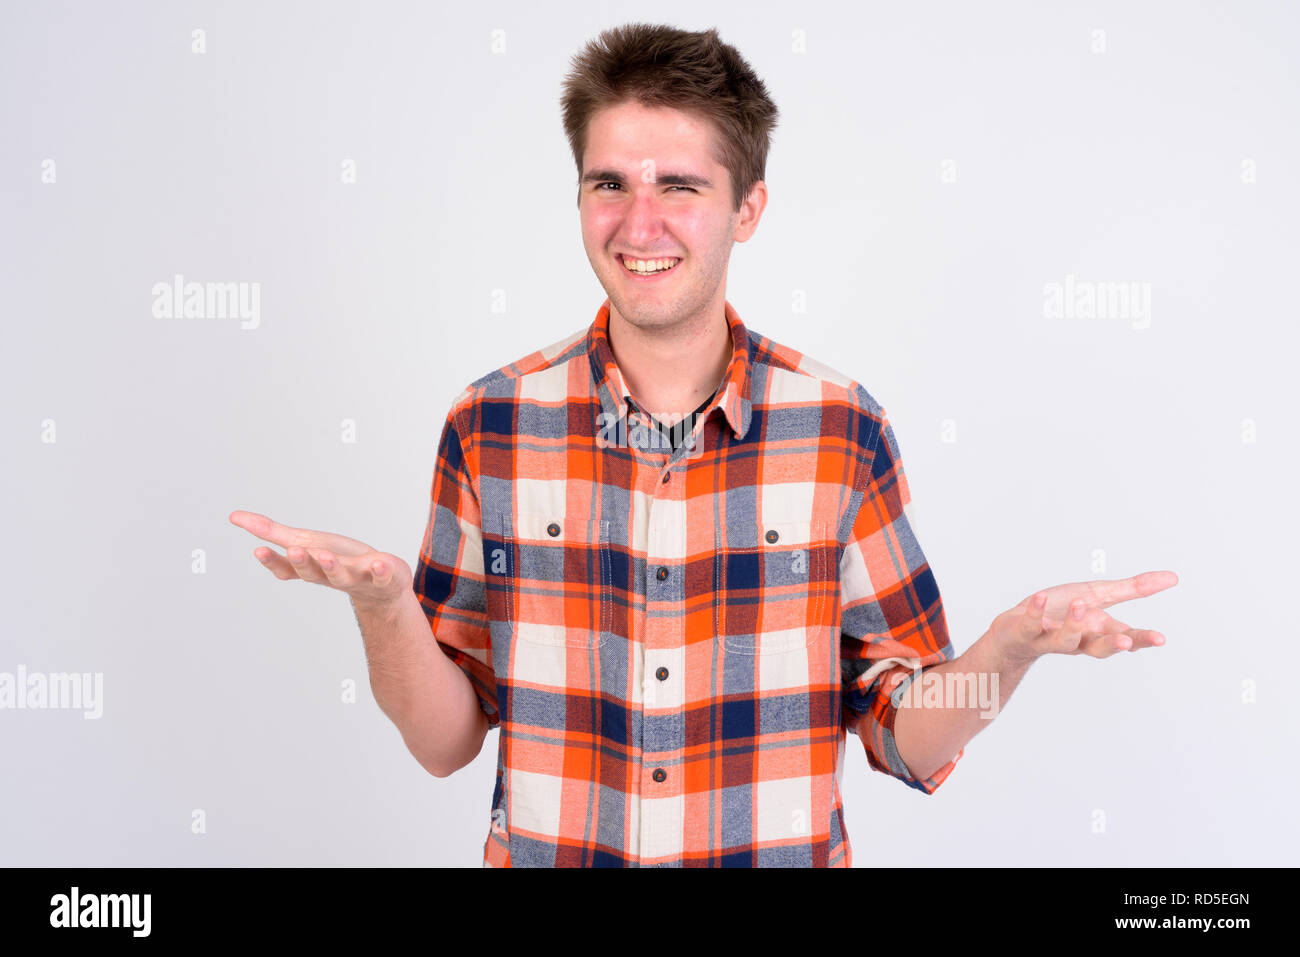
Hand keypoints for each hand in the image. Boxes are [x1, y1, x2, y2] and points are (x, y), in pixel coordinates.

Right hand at [229, 509, 411, 609]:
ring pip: (341, 576)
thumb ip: (271, 532)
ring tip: (326, 555)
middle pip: (312, 572)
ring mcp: (357, 579)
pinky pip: (382, 577)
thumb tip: (234, 517)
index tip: (258, 550)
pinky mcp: (383, 578)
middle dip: (303, 562)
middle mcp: (329, 575)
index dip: (273, 561)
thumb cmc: (338, 560)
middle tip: (295, 550)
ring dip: (333, 567)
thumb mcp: (304, 542)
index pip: (286, 567)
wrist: (380, 585)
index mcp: (310, 567)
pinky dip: (381, 571)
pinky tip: (379, 563)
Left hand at [987, 570, 1176, 668]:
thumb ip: (1132, 589)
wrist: (1015, 631)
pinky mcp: (1025, 633)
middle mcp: (1077, 639)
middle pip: (1099, 648)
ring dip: (1074, 625)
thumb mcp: (1097, 595)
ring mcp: (1050, 638)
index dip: (1141, 640)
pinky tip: (1040, 597)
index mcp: (1097, 631)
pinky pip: (1031, 625)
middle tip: (1127, 641)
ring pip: (1065, 640)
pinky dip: (1035, 612)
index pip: (1124, 637)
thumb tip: (1172, 578)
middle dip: (1113, 645)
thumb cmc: (1059, 612)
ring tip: (1081, 605)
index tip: (1160, 639)